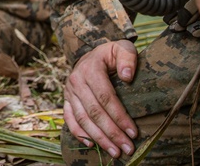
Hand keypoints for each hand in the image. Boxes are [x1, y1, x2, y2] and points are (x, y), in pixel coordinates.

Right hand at [63, 40, 137, 158]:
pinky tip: (91, 144)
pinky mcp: (66, 100)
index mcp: (90, 68)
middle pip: (94, 112)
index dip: (119, 116)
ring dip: (99, 138)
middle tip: (127, 148)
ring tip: (115, 152)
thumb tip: (127, 77)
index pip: (105, 97)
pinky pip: (69, 119)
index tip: (133, 132)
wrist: (92, 55)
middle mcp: (76, 80)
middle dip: (112, 133)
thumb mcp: (122, 48)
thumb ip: (127, 58)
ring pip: (83, 119)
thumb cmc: (111, 55)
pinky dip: (78, 133)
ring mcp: (69, 92)